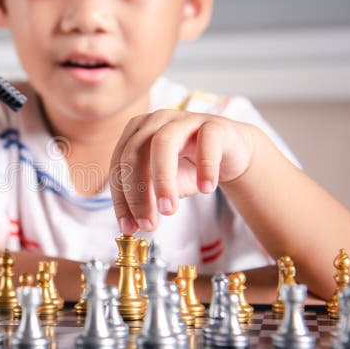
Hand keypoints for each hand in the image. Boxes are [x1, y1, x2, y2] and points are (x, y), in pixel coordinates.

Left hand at [109, 110, 258, 233]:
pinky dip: (205, 166)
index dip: (121, 199)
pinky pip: (207, 141)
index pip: (119, 166)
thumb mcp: (162, 186)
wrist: (230, 152)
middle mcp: (155, 121)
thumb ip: (145, 200)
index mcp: (135, 133)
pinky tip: (206, 189)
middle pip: (135, 153)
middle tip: (147, 225)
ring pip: (164, 143)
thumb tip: (131, 225)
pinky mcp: (214, 125)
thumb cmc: (189, 167)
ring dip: (163, 180)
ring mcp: (184, 119)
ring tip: (169, 211)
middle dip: (137, 194)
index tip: (128, 228)